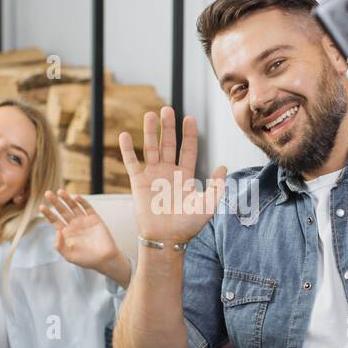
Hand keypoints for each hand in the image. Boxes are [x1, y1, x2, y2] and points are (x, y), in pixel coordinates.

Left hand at [41, 189, 124, 276]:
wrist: (104, 259)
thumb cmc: (86, 259)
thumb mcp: (69, 256)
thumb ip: (59, 245)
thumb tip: (56, 231)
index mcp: (66, 233)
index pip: (55, 220)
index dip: (48, 213)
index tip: (41, 207)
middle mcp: (74, 225)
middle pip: (62, 211)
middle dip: (55, 202)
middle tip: (47, 193)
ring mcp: (84, 221)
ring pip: (73, 207)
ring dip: (67, 199)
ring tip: (60, 191)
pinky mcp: (94, 219)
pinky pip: (87, 207)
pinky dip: (82, 202)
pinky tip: (76, 197)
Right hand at [118, 108, 225, 245]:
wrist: (166, 239)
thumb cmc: (188, 225)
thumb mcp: (208, 205)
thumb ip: (217, 186)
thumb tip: (223, 166)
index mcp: (185, 176)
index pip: (188, 149)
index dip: (189, 134)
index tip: (189, 118)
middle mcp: (169, 173)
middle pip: (168, 144)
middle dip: (168, 127)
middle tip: (167, 109)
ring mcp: (152, 176)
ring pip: (150, 148)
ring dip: (149, 132)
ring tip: (150, 115)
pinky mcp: (138, 183)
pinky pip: (131, 163)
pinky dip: (127, 150)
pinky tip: (125, 135)